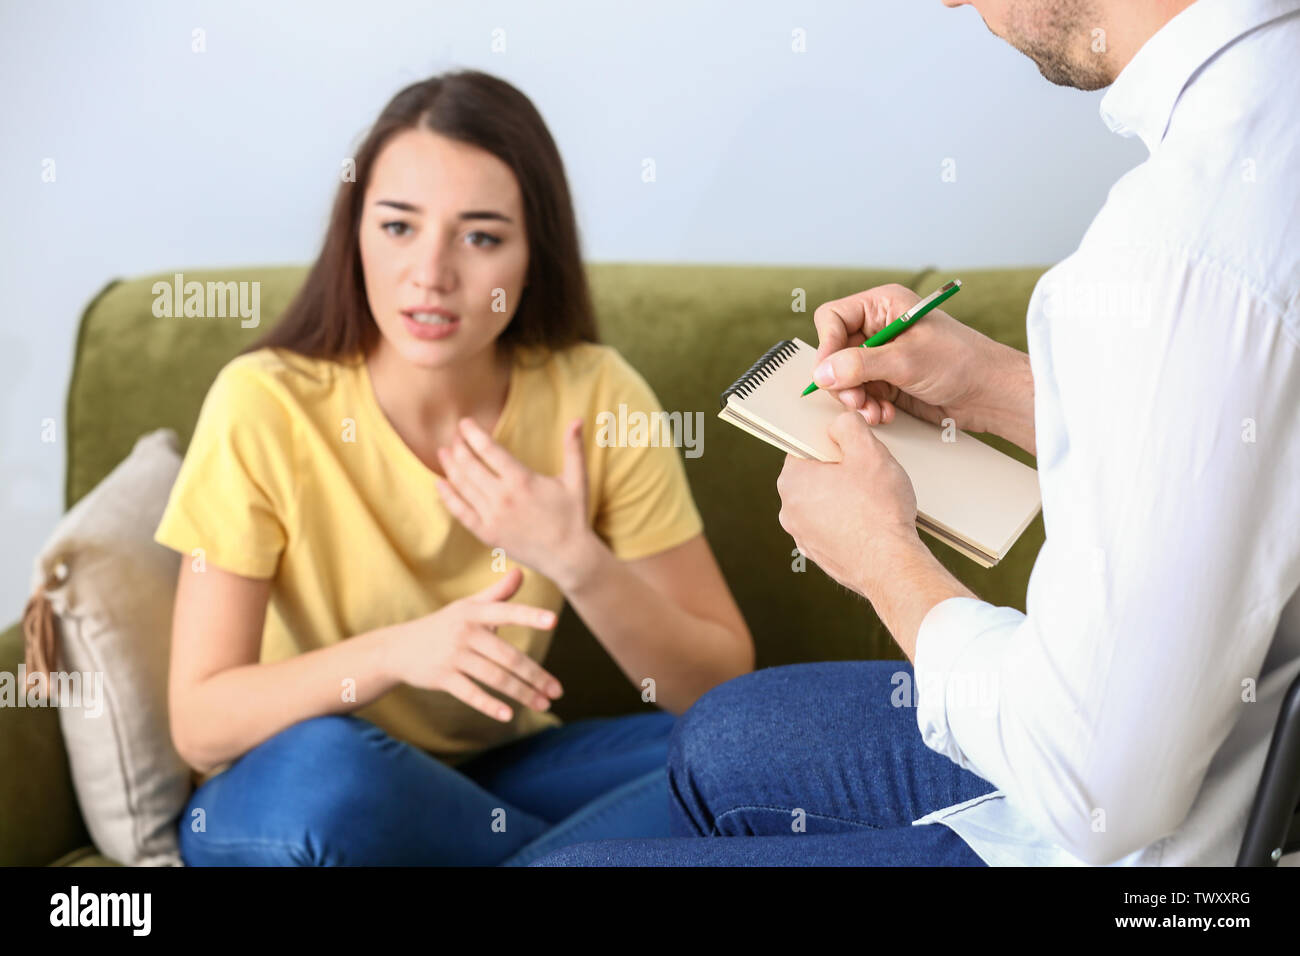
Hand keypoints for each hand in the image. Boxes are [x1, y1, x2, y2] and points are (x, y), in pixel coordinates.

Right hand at [384, 567, 563, 721]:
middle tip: (557, 691)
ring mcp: (453, 656)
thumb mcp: (468, 606)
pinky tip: (508, 715)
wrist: (398, 648)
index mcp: (475, 613)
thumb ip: (498, 593)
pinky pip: (470, 693)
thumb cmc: (444, 625)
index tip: (553, 621)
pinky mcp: (442, 677)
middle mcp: (465, 632)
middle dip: (535, 676)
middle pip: (508, 657)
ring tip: (542, 704)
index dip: (530, 616)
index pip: (507, 612)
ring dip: (521, 693)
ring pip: (494, 677)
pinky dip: (489, 705)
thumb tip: (521, 572)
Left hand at [435, 416, 594, 584]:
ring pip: (463, 486)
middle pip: (470, 466)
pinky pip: (461, 512)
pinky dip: (448, 497)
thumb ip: (574, 448)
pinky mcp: (487, 534)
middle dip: (459, 448)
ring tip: (443, 453)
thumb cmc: (573, 516)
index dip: (473, 434)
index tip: (464, 423)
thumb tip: (578, 419)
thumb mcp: (577, 479)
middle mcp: (503, 497)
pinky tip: (440, 483)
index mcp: (522, 480)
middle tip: (454, 437)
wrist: (569, 556)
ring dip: (450, 467)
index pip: (489, 450)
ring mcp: (492, 517)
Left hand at [777, 410, 920, 593]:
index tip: (850, 449)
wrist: (891, 566)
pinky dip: (847, 523)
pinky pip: (831, 527)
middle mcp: (789, 510)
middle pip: (814, 475)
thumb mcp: (868, 451)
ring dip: (844, 498)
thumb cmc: (879, 513)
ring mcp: (802, 535)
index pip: (804, 447)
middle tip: (867, 475)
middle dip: (839, 471)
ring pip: (823, 503)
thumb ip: (849, 426)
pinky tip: (869, 523)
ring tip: (872, 501)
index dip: (831, 443)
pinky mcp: (819, 554)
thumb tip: (840, 423)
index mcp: (792, 480)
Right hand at [811, 283, 1004, 432]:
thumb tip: (822, 372)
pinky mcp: (887, 381)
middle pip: (834, 352)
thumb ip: (859, 365)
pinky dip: (867, 408)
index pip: (832, 318)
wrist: (991, 394)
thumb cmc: (962, 362)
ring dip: (855, 399)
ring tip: (873, 411)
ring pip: (844, 378)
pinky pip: (860, 394)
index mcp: (883, 306)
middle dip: (842, 380)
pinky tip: (884, 414)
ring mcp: (882, 356)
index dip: (827, 345)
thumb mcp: (906, 360)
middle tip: (855, 400)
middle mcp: (878, 328)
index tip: (831, 372)